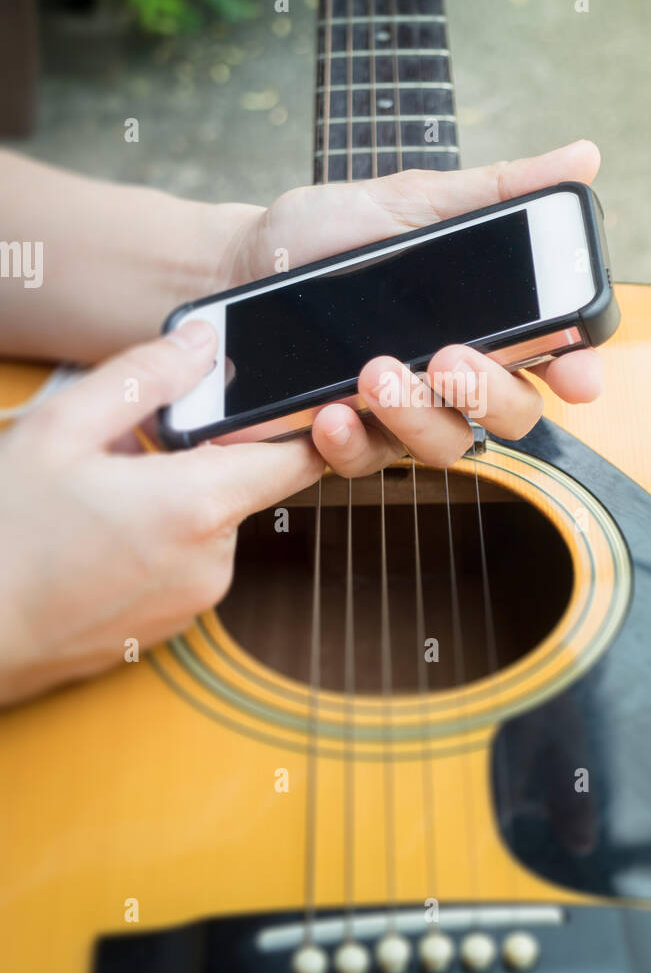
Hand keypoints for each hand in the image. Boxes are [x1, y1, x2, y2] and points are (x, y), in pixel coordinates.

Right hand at [0, 322, 321, 703]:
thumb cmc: (3, 537)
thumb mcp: (61, 430)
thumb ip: (144, 376)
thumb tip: (203, 344)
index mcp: (198, 507)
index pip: (297, 459)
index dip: (298, 426)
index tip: (286, 404)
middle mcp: (212, 562)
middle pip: (241, 486)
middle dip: (196, 457)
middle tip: (125, 450)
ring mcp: (193, 602)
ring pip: (206, 524)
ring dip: (170, 500)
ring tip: (98, 497)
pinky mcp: (170, 628)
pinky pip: (183, 563)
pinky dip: (155, 541)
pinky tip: (97, 536)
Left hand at [223, 140, 604, 474]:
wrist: (234, 262)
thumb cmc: (327, 232)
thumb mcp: (410, 200)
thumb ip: (495, 191)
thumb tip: (582, 158)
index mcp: (483, 319)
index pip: (552, 357)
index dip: (577, 371)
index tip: (578, 376)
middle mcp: (451, 375)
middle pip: (510, 415)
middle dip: (489, 395)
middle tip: (449, 358)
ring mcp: (402, 413)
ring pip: (444, 445)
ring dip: (417, 415)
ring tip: (374, 372)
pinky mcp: (347, 439)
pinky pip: (367, 463)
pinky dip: (352, 442)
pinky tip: (332, 413)